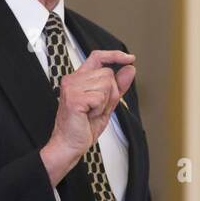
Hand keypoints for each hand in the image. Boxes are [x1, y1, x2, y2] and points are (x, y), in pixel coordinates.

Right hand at [40, 49, 134, 185]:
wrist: (69, 145)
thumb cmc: (83, 127)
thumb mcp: (107, 104)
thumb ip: (119, 86)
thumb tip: (129, 69)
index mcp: (79, 78)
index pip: (98, 57)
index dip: (115, 55)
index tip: (130, 58)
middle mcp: (73, 79)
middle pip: (108, 74)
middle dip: (111, 93)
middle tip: (97, 108)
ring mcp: (72, 87)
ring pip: (106, 84)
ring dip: (105, 102)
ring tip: (91, 112)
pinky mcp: (74, 98)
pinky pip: (100, 97)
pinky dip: (99, 109)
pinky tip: (88, 115)